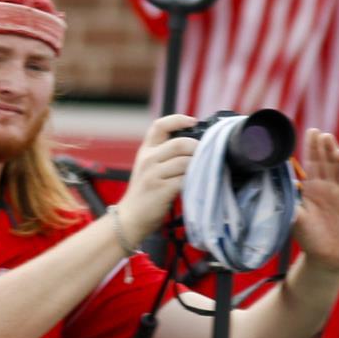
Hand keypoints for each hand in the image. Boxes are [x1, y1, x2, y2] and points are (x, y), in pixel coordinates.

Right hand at [120, 114, 199, 237]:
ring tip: (205, 172)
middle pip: (179, 143)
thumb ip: (166, 155)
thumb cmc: (146, 192)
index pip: (159, 125)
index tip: (194, 122)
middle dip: (198, 148)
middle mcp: (147, 159)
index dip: (178, 120)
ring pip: (185, 162)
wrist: (130, 217)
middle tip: (208, 156)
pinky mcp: (160, 190)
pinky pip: (185, 179)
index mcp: (145, 150)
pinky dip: (196, 181)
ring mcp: (153, 174)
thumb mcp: (149, 167)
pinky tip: (198, 185)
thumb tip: (197, 145)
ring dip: (200, 166)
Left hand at [290, 128, 338, 272]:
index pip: (314, 163)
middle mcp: (331, 189)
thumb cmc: (308, 236)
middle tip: (324, 135)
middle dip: (328, 149)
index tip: (312, 131)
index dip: (314, 147)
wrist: (327, 258)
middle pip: (331, 164)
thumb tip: (271, 185)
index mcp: (314, 188)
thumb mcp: (293, 217)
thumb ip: (287, 201)